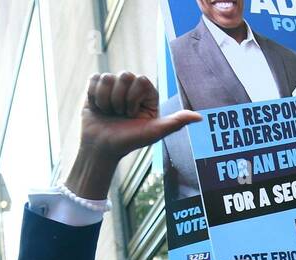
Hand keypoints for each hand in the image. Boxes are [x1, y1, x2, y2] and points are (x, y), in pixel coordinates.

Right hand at [66, 73, 199, 198]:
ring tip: (109, 113)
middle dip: (120, 100)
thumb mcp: (154, 132)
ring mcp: (114, 85)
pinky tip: (99, 108)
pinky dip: (94, 97)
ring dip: (106, 101)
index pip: (140, 80)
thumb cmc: (129, 141)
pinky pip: (94, 79)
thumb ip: (176, 123)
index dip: (133, 98)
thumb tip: (200, 117)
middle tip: (120, 115)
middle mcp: (131, 86)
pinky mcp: (96, 86)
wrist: (102, 148)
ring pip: (107, 77)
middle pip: (124, 75)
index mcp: (147, 93)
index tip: (133, 115)